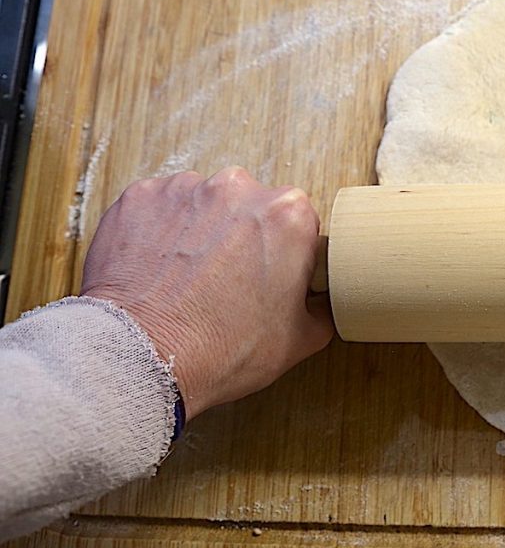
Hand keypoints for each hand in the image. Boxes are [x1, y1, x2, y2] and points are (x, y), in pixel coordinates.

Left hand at [81, 166, 334, 418]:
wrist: (141, 359)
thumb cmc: (221, 350)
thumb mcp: (300, 340)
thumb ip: (322, 307)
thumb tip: (320, 300)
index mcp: (289, 215)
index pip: (299, 223)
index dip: (286, 254)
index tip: (269, 278)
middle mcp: (239, 188)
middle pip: (250, 206)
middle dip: (242, 236)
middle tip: (227, 282)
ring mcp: (185, 189)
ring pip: (204, 205)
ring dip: (201, 232)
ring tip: (187, 279)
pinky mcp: (140, 197)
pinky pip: (159, 209)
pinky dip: (159, 232)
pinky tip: (158, 269)